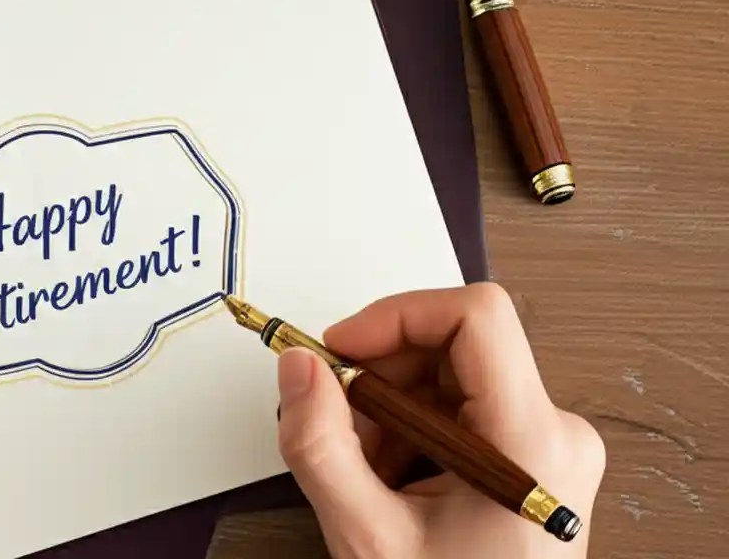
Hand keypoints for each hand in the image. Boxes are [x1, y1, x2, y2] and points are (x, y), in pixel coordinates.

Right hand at [277, 283, 604, 558]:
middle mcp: (555, 431)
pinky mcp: (530, 456)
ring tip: (363, 473)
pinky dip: (408, 432)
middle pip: (452, 346)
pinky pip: (457, 408)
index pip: (475, 316)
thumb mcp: (368, 537)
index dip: (396, 315)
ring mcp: (547, 444)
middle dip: (379, 377)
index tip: (339, 348)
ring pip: (447, 376)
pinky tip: (390, 483)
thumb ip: (320, 446)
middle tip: (334, 423)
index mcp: (532, 441)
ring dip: (387, 410)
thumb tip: (298, 368)